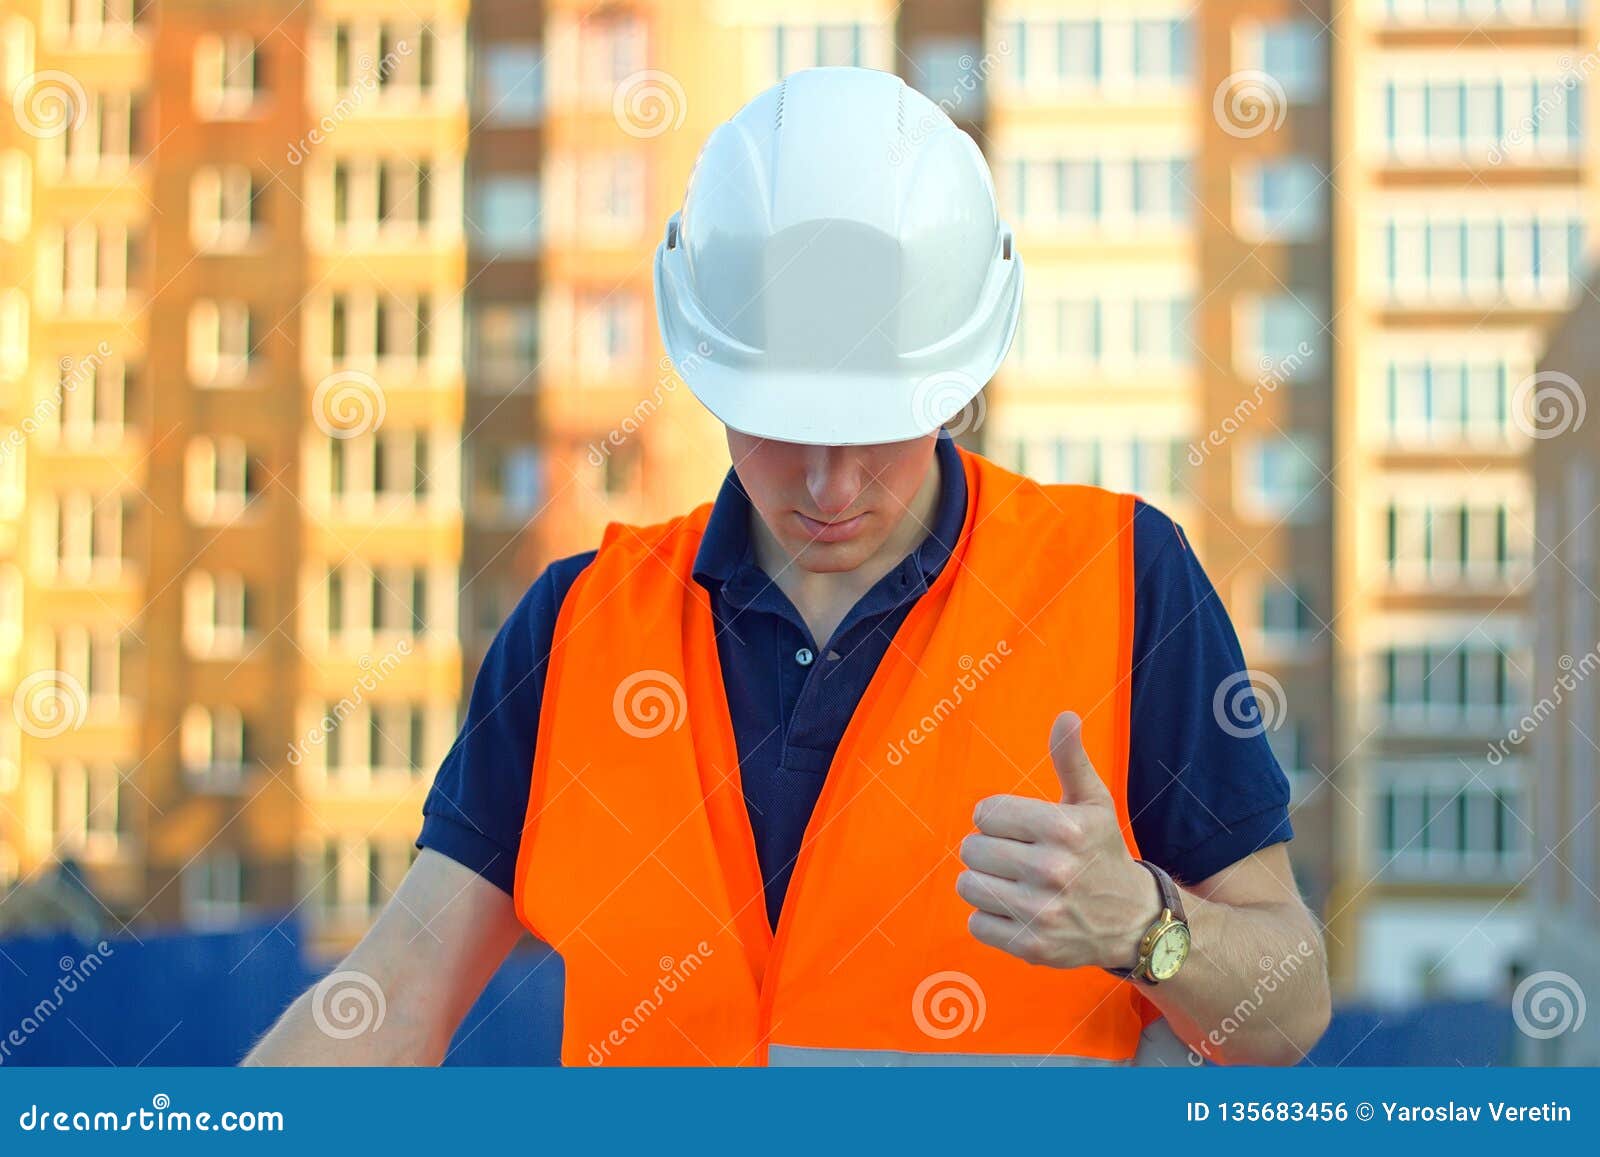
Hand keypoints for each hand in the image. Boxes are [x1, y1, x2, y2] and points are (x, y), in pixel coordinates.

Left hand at [957, 711, 1160, 970]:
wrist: (1134, 921)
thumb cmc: (1103, 852)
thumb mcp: (1093, 802)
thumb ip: (1072, 759)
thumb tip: (1064, 716)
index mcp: (1063, 829)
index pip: (985, 813)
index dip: (996, 819)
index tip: (1018, 828)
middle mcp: (1052, 870)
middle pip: (972, 849)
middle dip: (989, 850)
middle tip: (1016, 857)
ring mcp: (1042, 912)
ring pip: (969, 885)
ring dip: (984, 883)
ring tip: (1012, 882)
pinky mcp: (1033, 946)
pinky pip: (977, 923)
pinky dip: (989, 917)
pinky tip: (1016, 909)